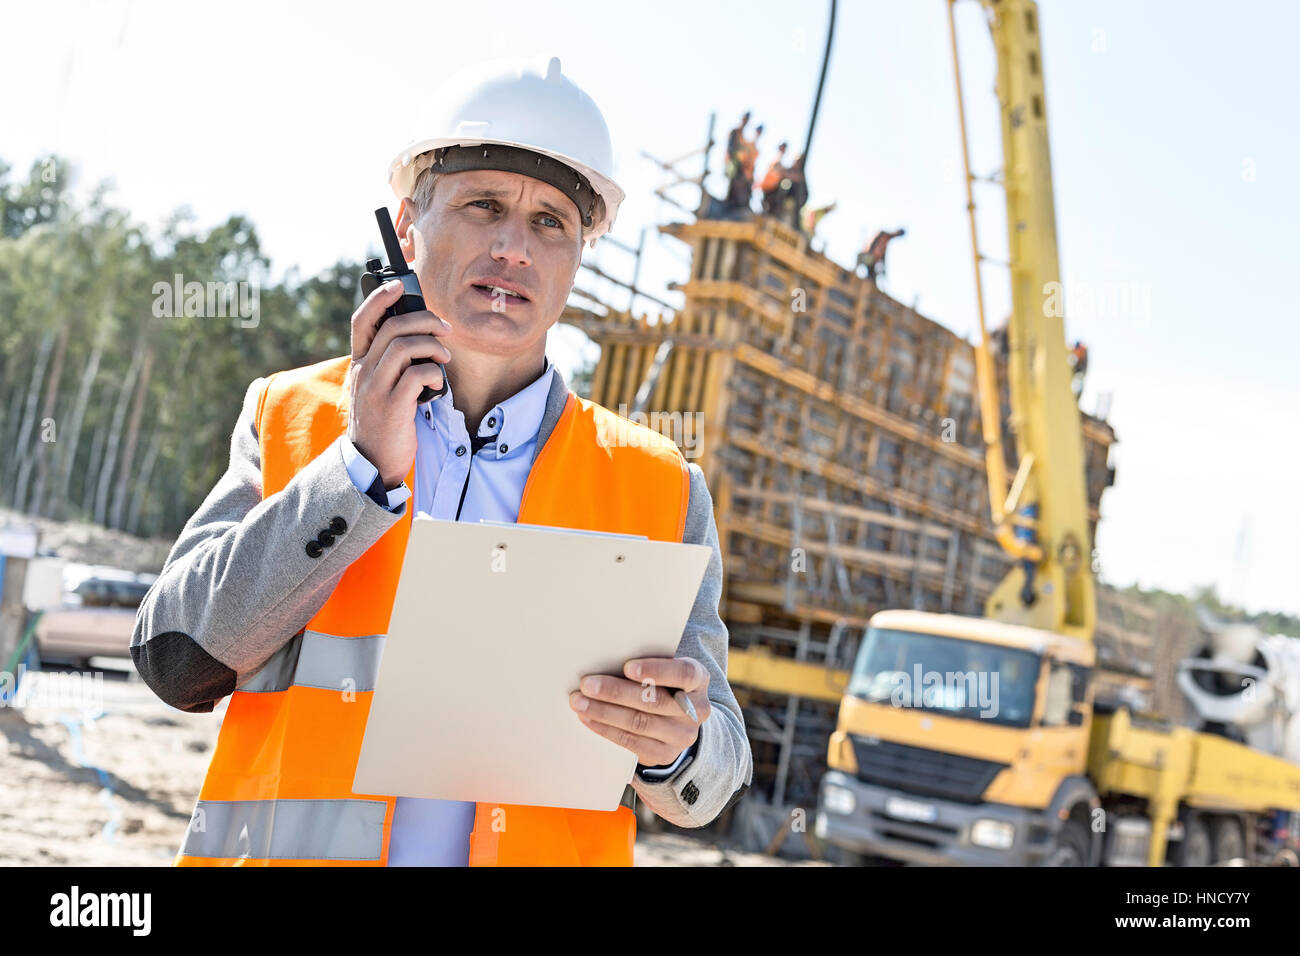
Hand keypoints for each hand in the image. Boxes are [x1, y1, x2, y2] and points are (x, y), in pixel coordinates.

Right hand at [347, 279, 452, 487]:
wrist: (371, 462)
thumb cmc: (383, 421)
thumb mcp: (380, 387)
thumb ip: (392, 364)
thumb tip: (422, 338)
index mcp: (360, 364)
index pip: (362, 320)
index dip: (380, 298)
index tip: (400, 286)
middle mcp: (363, 372)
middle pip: (392, 328)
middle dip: (424, 320)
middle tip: (445, 328)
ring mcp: (375, 389)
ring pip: (403, 347)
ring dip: (432, 346)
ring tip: (444, 358)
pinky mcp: (391, 407)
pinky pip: (415, 376)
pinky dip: (432, 374)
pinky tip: (437, 384)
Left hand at [569, 657, 711, 766]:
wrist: (680, 721)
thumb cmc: (664, 682)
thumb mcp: (666, 668)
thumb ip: (648, 663)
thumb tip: (606, 655)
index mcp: (699, 680)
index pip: (683, 674)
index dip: (656, 670)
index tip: (626, 667)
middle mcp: (696, 710)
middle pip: (654, 702)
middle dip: (615, 692)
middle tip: (586, 684)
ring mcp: (682, 736)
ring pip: (639, 723)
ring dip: (604, 712)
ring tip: (579, 702)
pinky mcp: (664, 754)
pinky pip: (631, 742)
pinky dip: (605, 729)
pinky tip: (587, 718)